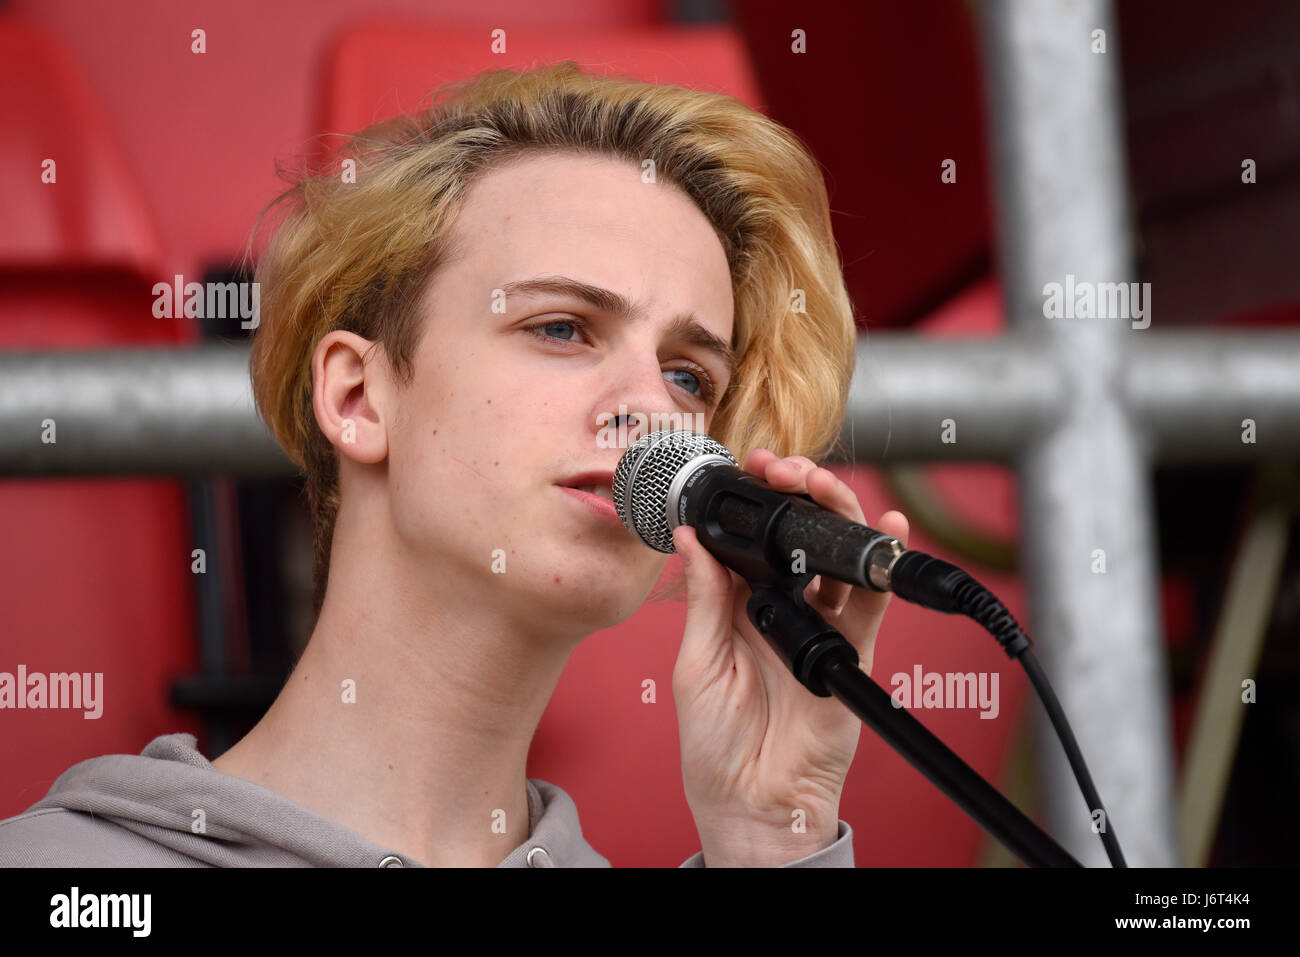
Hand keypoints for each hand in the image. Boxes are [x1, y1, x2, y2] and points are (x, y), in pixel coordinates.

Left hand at [671, 449, 908, 866]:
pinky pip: (872, 598)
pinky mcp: (852, 648)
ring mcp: (820, 625)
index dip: (754, 501)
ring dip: (834, 513)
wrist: (753, 801)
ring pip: (836, 555)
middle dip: (795, 493)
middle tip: (784, 469)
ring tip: (821, 484)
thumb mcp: (696, 661)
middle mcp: (781, 608)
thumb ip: (704, 598)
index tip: (750, 470)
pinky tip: (885, 527)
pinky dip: (881, 561)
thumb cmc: (714, 744)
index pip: (751, 538)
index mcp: (737, 606)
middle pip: (798, 535)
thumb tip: (689, 538)